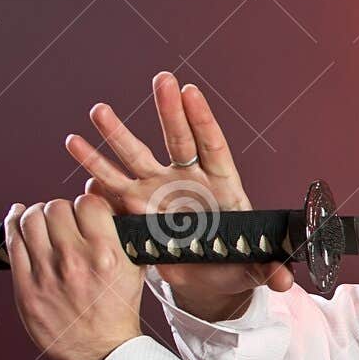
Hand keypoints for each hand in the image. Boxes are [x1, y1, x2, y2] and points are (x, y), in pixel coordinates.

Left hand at [4, 196, 144, 359]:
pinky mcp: (25, 287)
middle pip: (56, 207)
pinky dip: (12, 224)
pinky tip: (17, 221)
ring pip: (30, 219)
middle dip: (60, 211)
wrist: (102, 350)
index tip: (85, 215)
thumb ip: (119, 229)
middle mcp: (76, 260)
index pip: (88, 203)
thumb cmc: (118, 308)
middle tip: (61, 222)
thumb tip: (96, 190)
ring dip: (35, 215)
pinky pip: (11, 241)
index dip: (86, 206)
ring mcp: (48, 273)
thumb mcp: (132, 267)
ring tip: (41, 222)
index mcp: (107, 254)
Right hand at [64, 71, 293, 314]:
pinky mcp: (137, 209)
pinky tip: (76, 146)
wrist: (207, 276)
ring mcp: (159, 191)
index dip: (202, 120)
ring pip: (138, 157)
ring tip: (99, 111)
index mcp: (222, 186)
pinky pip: (113, 188)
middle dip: (167, 110)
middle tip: (160, 79)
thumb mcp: (255, 267)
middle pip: (178, 140)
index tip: (190, 91)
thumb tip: (282, 280)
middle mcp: (188, 180)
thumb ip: (269, 269)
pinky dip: (96, 170)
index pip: (213, 146)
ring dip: (118, 134)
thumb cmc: (235, 263)